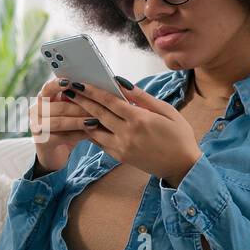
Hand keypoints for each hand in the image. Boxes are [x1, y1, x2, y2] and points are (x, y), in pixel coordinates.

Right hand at [27, 76, 90, 172]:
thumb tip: (93, 89)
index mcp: (42, 99)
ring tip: (95, 121)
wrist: (55, 153)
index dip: (58, 84)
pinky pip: (61, 137)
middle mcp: (35, 111)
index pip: (47, 88)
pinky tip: (90, 134)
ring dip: (79, 121)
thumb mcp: (69, 112)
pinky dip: (77, 135)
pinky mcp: (41, 142)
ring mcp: (36, 127)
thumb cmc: (65, 128)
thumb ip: (75, 100)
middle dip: (80, 107)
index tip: (71, 82)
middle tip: (98, 107)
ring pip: (59, 122)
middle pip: (58, 107)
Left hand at [68, 78, 202, 184]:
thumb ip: (143, 98)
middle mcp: (127, 134)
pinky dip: (90, 131)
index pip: (110, 101)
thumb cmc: (179, 136)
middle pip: (98, 113)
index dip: (92, 91)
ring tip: (70, 104)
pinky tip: (83, 122)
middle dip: (81, 99)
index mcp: (139, 119)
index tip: (79, 82)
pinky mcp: (120, 156)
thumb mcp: (167, 111)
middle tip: (67, 89)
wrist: (182, 167)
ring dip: (81, 115)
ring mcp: (121, 147)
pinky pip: (100, 142)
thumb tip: (123, 84)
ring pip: (94, 129)